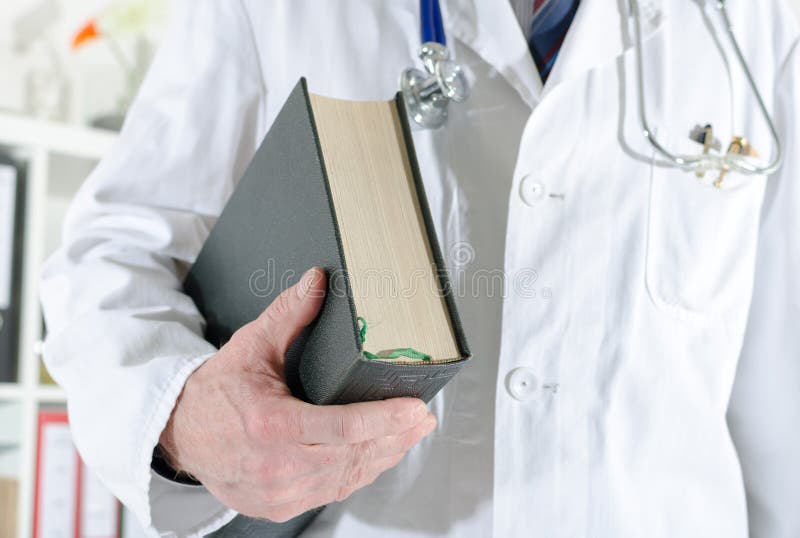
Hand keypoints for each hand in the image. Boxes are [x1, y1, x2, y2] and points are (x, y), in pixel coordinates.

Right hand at [158, 267, 436, 521]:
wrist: (180, 435)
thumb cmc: (216, 391)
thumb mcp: (250, 346)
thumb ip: (288, 314)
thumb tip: (317, 280)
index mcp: (271, 426)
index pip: (344, 426)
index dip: (386, 419)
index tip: (415, 409)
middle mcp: (276, 466)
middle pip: (354, 454)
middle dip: (396, 436)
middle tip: (422, 418)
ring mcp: (279, 492)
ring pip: (347, 477)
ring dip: (383, 456)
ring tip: (408, 435)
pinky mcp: (279, 506)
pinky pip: (331, 491)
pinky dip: (358, 473)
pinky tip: (376, 456)